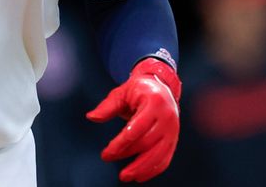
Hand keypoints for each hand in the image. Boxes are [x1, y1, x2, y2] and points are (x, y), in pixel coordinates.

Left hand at [86, 58, 181, 182]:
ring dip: (141, 168)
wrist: (162, 88)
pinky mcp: (173, 140)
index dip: (121, 143)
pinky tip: (139, 176)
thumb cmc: (138, 90)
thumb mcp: (121, 93)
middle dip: (126, 154)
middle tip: (107, 158)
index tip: (107, 152)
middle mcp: (167, 117)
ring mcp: (173, 130)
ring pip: (158, 155)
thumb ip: (107, 107)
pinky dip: (153, 170)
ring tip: (125, 176)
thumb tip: (92, 117)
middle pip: (147, 142)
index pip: (137, 127)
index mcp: (154, 102)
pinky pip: (165, 159)